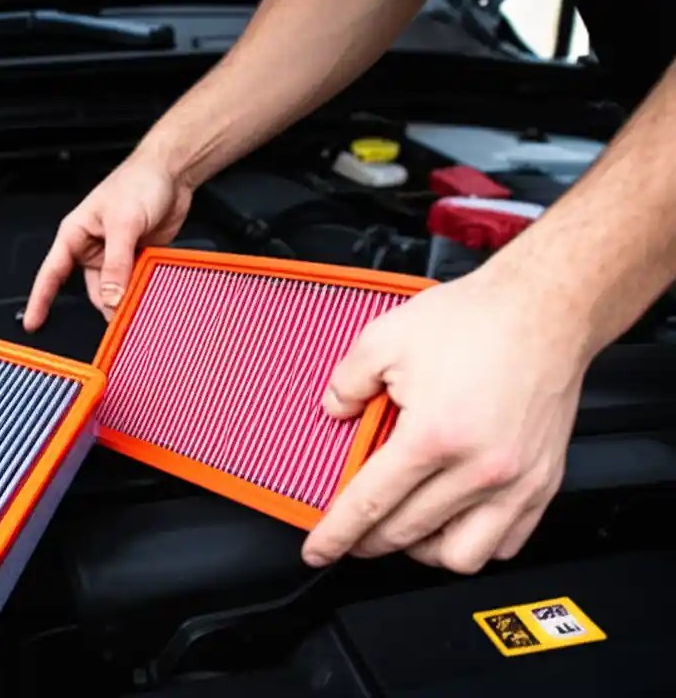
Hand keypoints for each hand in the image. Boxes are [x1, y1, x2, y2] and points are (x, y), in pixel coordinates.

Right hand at [23, 150, 191, 330]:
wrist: (173, 173)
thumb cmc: (139, 181)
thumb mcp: (124, 223)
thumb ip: (116, 263)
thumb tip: (110, 297)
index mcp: (76, 234)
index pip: (51, 273)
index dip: (40, 300)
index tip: (33, 323)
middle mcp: (94, 247)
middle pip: (93, 289)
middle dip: (106, 304)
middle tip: (119, 316)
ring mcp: (117, 255)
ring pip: (117, 290)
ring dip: (128, 297)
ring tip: (140, 299)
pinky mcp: (138, 258)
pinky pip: (137, 283)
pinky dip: (144, 289)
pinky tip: (153, 289)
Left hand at [301, 267, 589, 573]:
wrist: (546, 310)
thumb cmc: (477, 320)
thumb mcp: (386, 338)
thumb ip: (348, 381)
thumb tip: (334, 410)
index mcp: (433, 436)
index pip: (370, 504)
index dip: (336, 534)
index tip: (318, 551)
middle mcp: (478, 468)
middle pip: (407, 533)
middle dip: (368, 542)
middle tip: (352, 534)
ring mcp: (516, 481)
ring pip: (461, 556)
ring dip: (423, 551)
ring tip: (404, 528)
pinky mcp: (544, 482)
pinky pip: (507, 543)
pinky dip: (474, 543)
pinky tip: (453, 522)